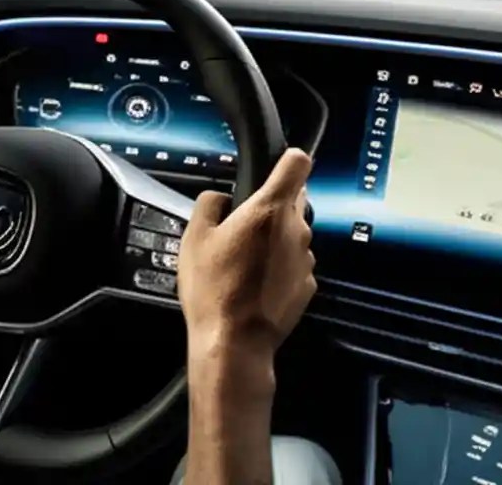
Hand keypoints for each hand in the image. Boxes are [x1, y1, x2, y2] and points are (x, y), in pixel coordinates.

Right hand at [178, 148, 314, 359]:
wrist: (234, 342)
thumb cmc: (212, 290)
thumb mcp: (193, 238)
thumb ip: (209, 204)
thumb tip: (219, 198)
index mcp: (269, 210)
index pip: (297, 164)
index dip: (287, 159)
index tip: (276, 166)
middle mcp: (296, 230)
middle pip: (294, 200)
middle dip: (272, 206)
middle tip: (242, 225)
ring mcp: (306, 259)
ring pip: (294, 234)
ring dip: (275, 239)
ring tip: (244, 261)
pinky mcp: (307, 285)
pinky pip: (295, 263)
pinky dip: (280, 267)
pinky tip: (255, 283)